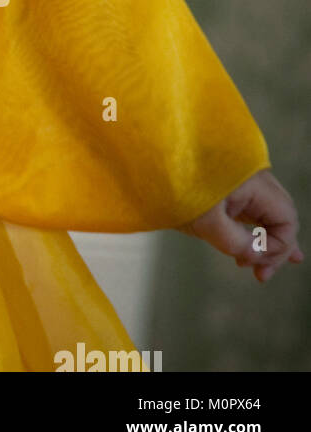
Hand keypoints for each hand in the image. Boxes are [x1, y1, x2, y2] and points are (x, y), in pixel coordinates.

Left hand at [176, 169, 302, 281]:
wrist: (147, 155)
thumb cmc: (175, 186)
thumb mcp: (206, 221)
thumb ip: (236, 242)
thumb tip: (257, 256)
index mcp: (255, 182)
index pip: (286, 221)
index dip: (276, 248)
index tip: (253, 263)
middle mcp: (254, 177)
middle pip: (280, 217)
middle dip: (275, 248)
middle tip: (261, 275)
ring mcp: (240, 179)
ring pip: (264, 213)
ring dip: (264, 240)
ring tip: (263, 269)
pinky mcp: (224, 182)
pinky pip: (247, 206)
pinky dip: (251, 226)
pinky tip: (254, 244)